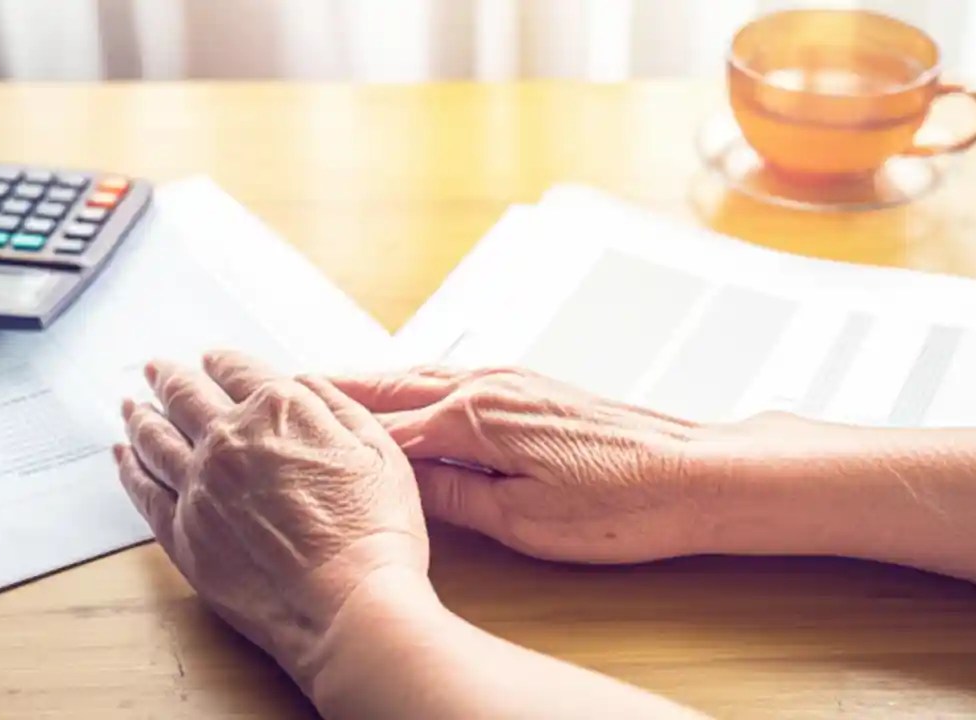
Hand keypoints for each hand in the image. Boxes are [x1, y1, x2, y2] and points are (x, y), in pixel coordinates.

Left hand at [115, 351, 428, 686]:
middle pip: (187, 397)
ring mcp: (199, 486)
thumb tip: (307, 383)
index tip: (212, 359)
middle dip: (169, 378)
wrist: (348, 604)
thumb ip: (338, 407)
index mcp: (279, 411)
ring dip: (140, 417)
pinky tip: (122, 458)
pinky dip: (128, 468)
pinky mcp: (182, 532)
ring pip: (155, 439)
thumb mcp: (379, 451)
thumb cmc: (375, 534)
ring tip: (130, 407)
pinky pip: (142, 490)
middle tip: (155, 369)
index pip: (239, 371)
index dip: (223, 362)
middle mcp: (231, 440)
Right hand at [331, 367, 808, 562]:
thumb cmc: (619, 503)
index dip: (333, 432)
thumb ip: (453, 493)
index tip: (287, 428)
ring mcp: (510, 380)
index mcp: (476, 416)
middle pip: (392, 385)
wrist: (693, 474)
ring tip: (328, 388)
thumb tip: (398, 480)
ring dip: (373, 382)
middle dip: (337, 388)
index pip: (383, 427)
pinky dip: (414, 386)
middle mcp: (487, 385)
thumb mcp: (522, 517)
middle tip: (282, 387)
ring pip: (421, 376)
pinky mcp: (530, 388)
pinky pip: (452, 380)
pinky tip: (405, 398)